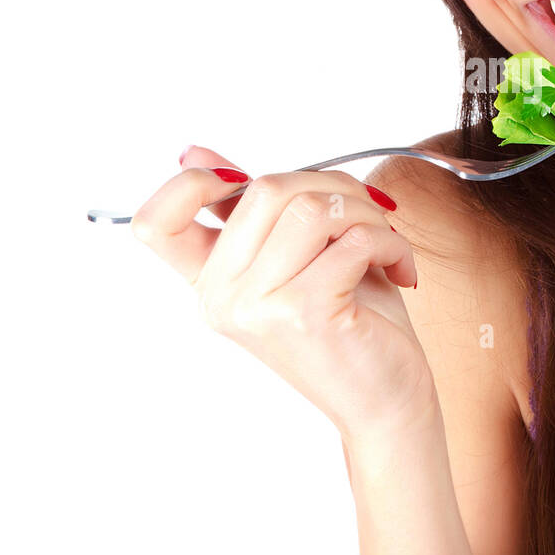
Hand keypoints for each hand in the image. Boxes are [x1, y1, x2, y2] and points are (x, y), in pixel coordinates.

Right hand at [131, 144, 434, 444]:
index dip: (195, 182)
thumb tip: (194, 150)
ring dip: (365, 214)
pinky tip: (398, 269)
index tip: (250, 183)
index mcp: (210, 283)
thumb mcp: (295, 257)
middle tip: (368, 214)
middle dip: (332, 186)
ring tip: (384, 242)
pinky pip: (354, 238)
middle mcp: (221, 297)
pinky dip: (390, 243)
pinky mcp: (303, 311)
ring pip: (311, 207)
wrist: (386, 404)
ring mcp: (257, 306)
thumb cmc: (350, 325)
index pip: (156, 222)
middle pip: (265, 188)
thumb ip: (248, 211)